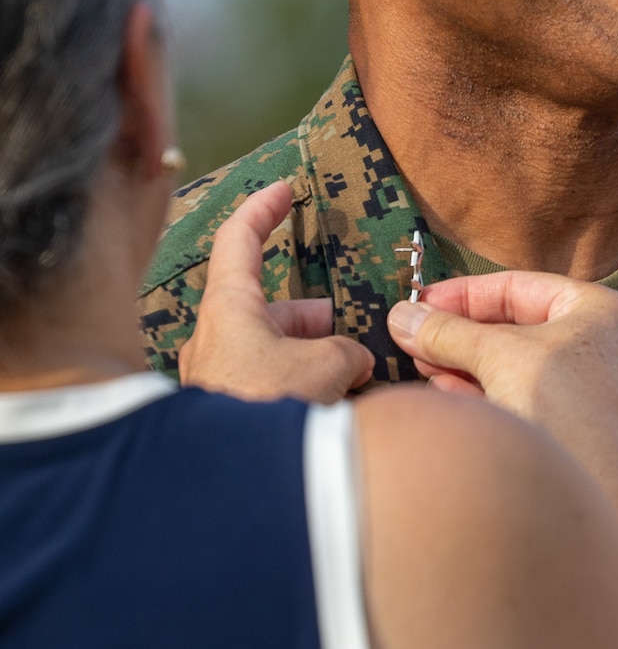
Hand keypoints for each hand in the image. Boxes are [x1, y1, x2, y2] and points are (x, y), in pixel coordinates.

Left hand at [179, 181, 373, 402]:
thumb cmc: (269, 408)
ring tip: (350, 378)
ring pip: (269, 349)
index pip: (238, 239)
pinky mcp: (224, 410)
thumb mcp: (325, 366)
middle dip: (311, 316)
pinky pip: (265, 382)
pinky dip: (297, 384)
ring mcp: (216, 377)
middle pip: (267, 307)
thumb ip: (345, 351)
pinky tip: (329, 405)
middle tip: (343, 330)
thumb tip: (351, 361)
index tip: (285, 188)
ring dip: (309, 356)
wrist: (232, 480)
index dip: (263, 208)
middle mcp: (215, 338)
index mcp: (230, 308)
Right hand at [387, 271, 617, 648]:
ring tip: (423, 365)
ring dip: (465, 363)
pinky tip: (447, 394)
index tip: (423, 301)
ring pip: (515, 364)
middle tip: (415, 337)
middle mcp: (601, 346)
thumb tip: (404, 318)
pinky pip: (523, 396)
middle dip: (460, 334)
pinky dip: (484, 391)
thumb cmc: (563, 404)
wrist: (591, 484)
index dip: (463, 293)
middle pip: (515, 326)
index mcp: (596, 310)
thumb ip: (446, 331)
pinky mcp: (574, 426)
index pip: (518, 286)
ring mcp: (590, 389)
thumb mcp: (496, 353)